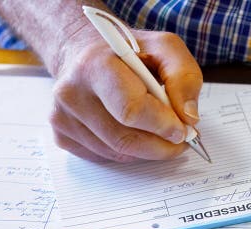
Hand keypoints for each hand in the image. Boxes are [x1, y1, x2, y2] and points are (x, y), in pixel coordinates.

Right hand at [49, 23, 202, 162]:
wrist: (84, 53)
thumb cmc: (127, 53)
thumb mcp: (165, 49)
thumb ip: (184, 78)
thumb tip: (188, 118)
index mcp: (95, 65)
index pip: (130, 110)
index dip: (162, 126)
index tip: (183, 130)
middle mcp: (71, 92)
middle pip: (125, 139)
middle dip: (161, 145)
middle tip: (180, 140)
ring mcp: (62, 117)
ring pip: (117, 153)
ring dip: (147, 150)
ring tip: (160, 134)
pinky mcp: (62, 135)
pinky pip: (105, 158)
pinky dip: (128, 152)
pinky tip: (134, 133)